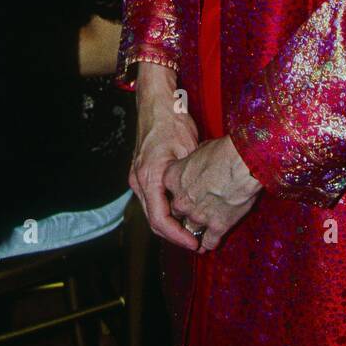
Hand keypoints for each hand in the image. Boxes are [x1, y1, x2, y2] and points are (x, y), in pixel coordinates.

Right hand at [130, 64, 202, 250]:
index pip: (160, 219)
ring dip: (170, 224)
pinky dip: (166, 210)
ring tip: (193, 231)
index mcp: (149, 177)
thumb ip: (192, 176)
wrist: (155, 102)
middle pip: (154, 221)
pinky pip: (152, 200)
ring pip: (152, 212)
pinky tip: (183, 212)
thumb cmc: (172, 121)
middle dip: (175, 235)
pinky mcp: (141, 173)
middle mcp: (138, 181)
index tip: (194, 244)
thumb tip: (208, 198)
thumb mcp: (189, 148)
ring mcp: (137, 177)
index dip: (178, 236)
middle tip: (197, 242)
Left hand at [163, 135, 261, 251]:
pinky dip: (209, 243)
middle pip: (177, 212)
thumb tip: (198, 165)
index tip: (183, 194)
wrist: (244, 162)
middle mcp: (180, 200)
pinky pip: (209, 241)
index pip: (166, 192)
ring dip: (197, 229)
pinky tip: (211, 242)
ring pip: (191, 230)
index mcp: (172, 178)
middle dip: (186, 212)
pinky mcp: (217, 227)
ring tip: (202, 230)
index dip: (177, 193)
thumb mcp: (201, 150)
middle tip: (196, 209)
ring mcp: (197, 216)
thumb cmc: (225, 150)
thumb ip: (192, 164)